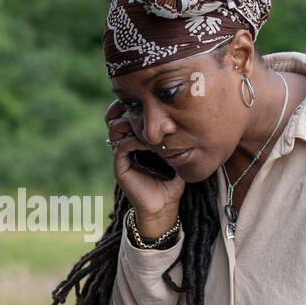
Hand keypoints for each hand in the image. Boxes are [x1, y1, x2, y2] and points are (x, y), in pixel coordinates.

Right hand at [104, 100, 184, 226]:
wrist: (164, 205)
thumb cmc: (172, 180)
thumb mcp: (176, 153)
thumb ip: (176, 136)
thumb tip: (189, 115)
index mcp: (136, 139)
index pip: (126, 114)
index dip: (130, 104)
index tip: (145, 99)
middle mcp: (126, 144)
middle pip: (116, 117)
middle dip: (126, 109)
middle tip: (142, 107)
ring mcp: (121, 155)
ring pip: (115, 129)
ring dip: (129, 123)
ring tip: (146, 126)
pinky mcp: (120, 167)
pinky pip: (121, 146)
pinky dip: (133, 140)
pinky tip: (147, 143)